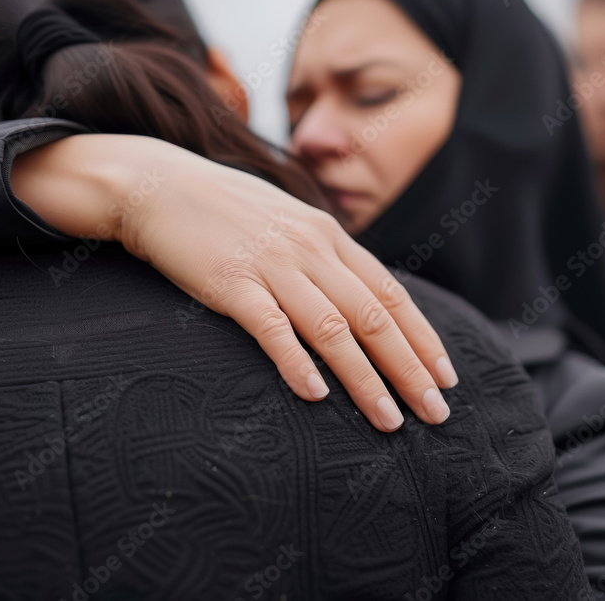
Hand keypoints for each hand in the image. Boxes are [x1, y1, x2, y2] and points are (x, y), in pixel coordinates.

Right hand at [12, 134, 458, 430]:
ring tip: (389, 421)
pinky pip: (272, 328)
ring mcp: (272, 265)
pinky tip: (316, 395)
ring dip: (366, 380)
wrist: (159, 185)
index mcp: (329, 236)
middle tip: (435, 413)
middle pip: (373, 317)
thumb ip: (325, 255)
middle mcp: (310, 250)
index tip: (445, 377)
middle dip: (410, 369)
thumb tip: (359, 295)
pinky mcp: (231, 283)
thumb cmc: (226, 210)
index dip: (422, 338)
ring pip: (333, 329)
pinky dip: (296, 362)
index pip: (391, 294)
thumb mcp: (289, 222)